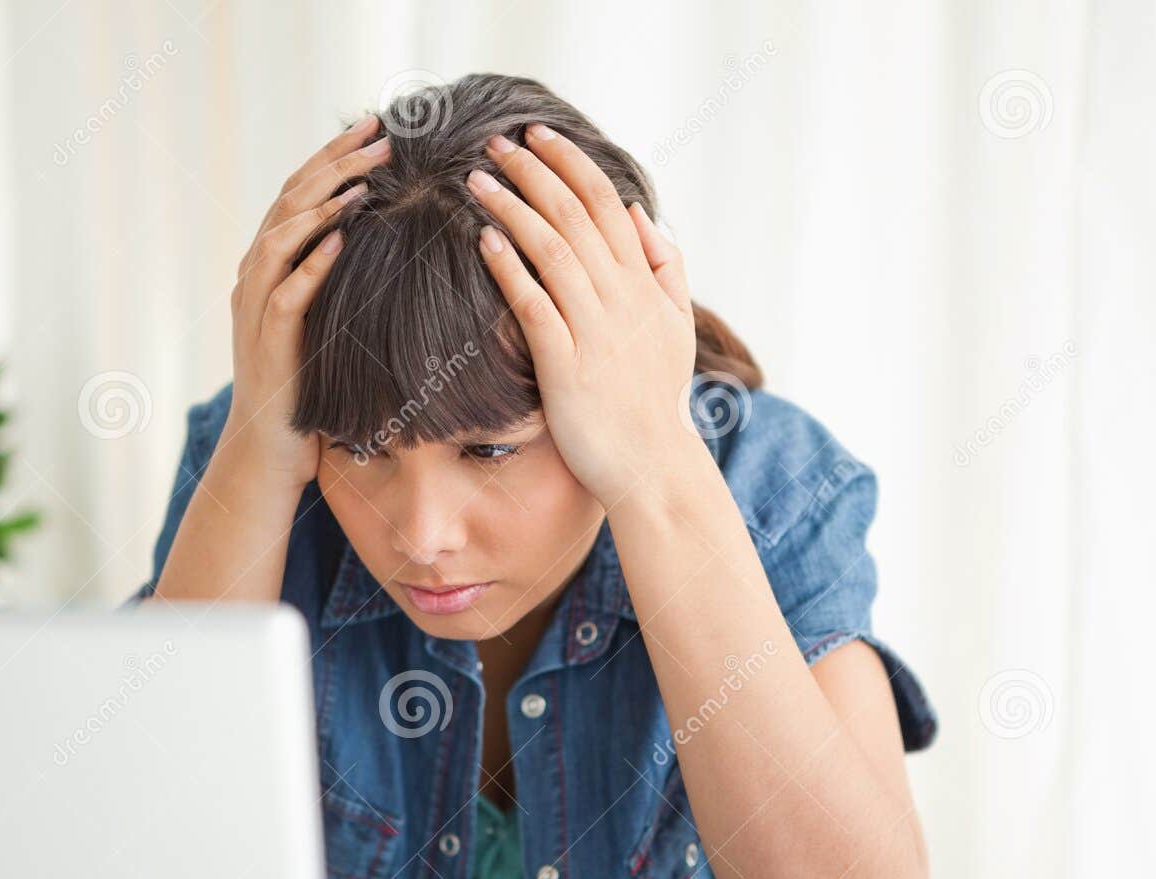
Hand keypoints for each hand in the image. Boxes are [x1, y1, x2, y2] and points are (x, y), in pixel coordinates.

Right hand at [225, 114, 390, 477]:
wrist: (270, 448)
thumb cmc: (309, 385)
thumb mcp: (330, 320)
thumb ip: (344, 279)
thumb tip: (393, 241)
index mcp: (270, 264)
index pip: (301, 192)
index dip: (336, 156)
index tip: (377, 127)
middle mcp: (256, 275)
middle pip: (291, 199)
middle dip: (336, 163)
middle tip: (381, 135)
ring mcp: (256, 306)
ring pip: (282, 236)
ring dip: (325, 204)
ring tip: (366, 179)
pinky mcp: (268, 341)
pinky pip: (287, 293)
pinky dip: (313, 263)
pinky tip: (343, 240)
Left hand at [468, 124, 701, 503]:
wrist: (653, 466)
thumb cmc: (656, 400)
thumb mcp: (677, 326)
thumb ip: (664, 267)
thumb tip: (642, 214)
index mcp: (644, 284)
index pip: (608, 203)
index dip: (571, 162)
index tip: (538, 135)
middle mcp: (621, 298)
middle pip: (575, 215)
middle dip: (532, 171)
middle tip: (495, 143)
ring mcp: (595, 330)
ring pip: (553, 250)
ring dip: (513, 208)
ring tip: (478, 180)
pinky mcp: (567, 364)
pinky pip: (534, 304)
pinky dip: (510, 268)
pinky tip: (485, 241)